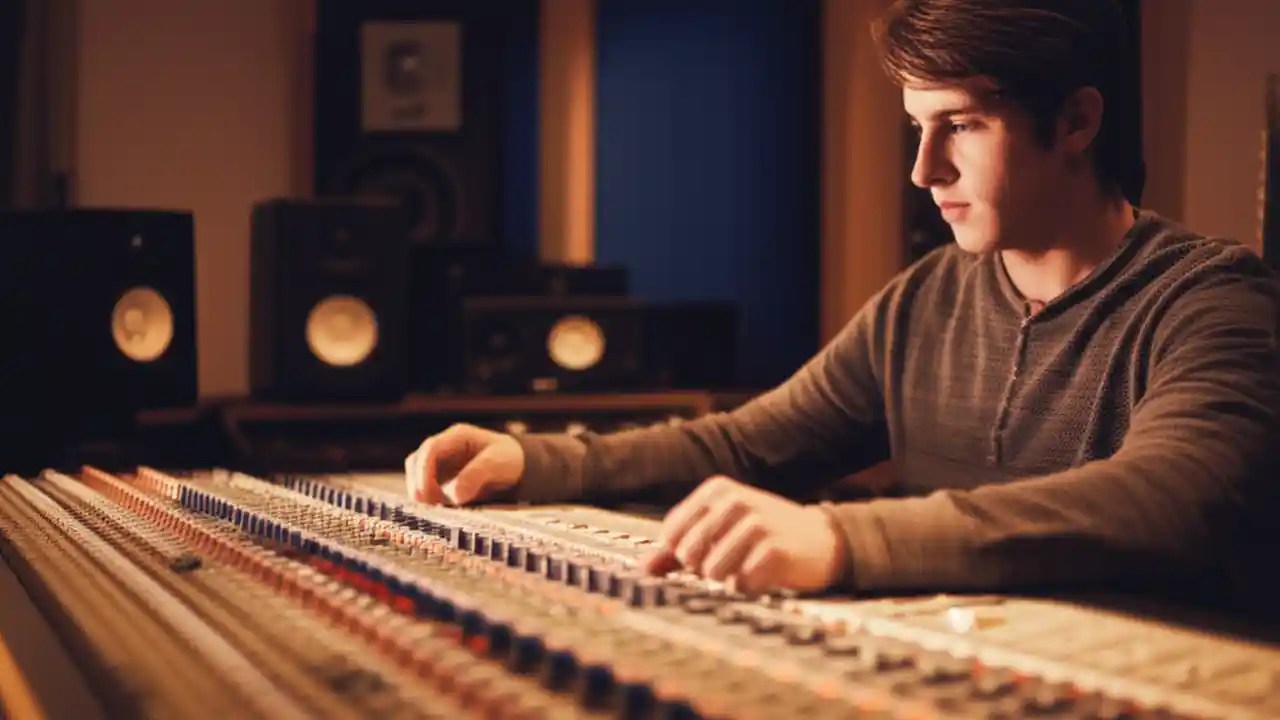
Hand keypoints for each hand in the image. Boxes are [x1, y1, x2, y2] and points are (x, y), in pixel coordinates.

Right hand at [404, 423, 524, 504]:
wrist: (520, 468)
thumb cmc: (510, 460)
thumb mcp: (498, 463)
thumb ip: (477, 475)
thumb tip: (454, 495)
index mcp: (458, 436)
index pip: (431, 448)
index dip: (423, 470)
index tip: (425, 492)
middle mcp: (445, 448)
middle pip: (417, 461)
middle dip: (417, 483)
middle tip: (425, 505)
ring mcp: (442, 463)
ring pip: (418, 475)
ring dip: (421, 492)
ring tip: (433, 510)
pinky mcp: (443, 480)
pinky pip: (428, 488)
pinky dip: (429, 499)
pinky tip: (438, 511)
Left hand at [641, 476, 846, 594]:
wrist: (821, 541)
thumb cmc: (764, 534)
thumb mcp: (720, 530)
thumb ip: (679, 547)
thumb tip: (645, 568)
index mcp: (716, 490)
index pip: (671, 533)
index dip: (682, 554)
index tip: (704, 552)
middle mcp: (734, 501)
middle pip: (687, 554)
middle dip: (704, 567)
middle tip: (730, 560)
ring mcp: (756, 523)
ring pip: (711, 571)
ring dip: (727, 578)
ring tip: (748, 565)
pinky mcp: (774, 549)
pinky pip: (739, 584)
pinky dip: (748, 587)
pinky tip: (765, 573)